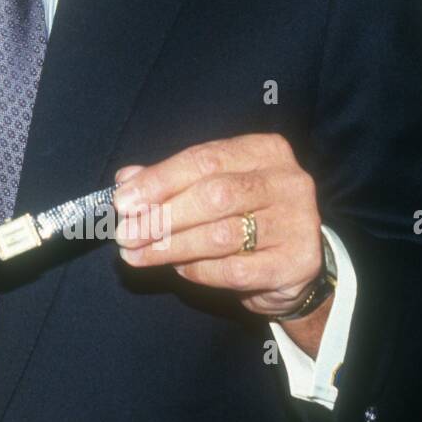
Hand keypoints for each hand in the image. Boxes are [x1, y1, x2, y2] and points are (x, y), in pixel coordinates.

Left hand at [113, 133, 324, 318]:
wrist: (293, 263)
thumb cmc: (245, 215)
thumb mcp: (210, 187)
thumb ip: (170, 180)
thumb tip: (125, 179)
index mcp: (264, 150)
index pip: (203, 160)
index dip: (158, 181)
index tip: (123, 201)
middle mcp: (288, 181)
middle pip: (213, 196)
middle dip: (162, 217)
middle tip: (125, 235)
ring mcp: (298, 222)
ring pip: (222, 235)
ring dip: (171, 247)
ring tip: (138, 254)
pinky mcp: (298, 263)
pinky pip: (234, 270)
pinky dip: (198, 270)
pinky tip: (178, 269)